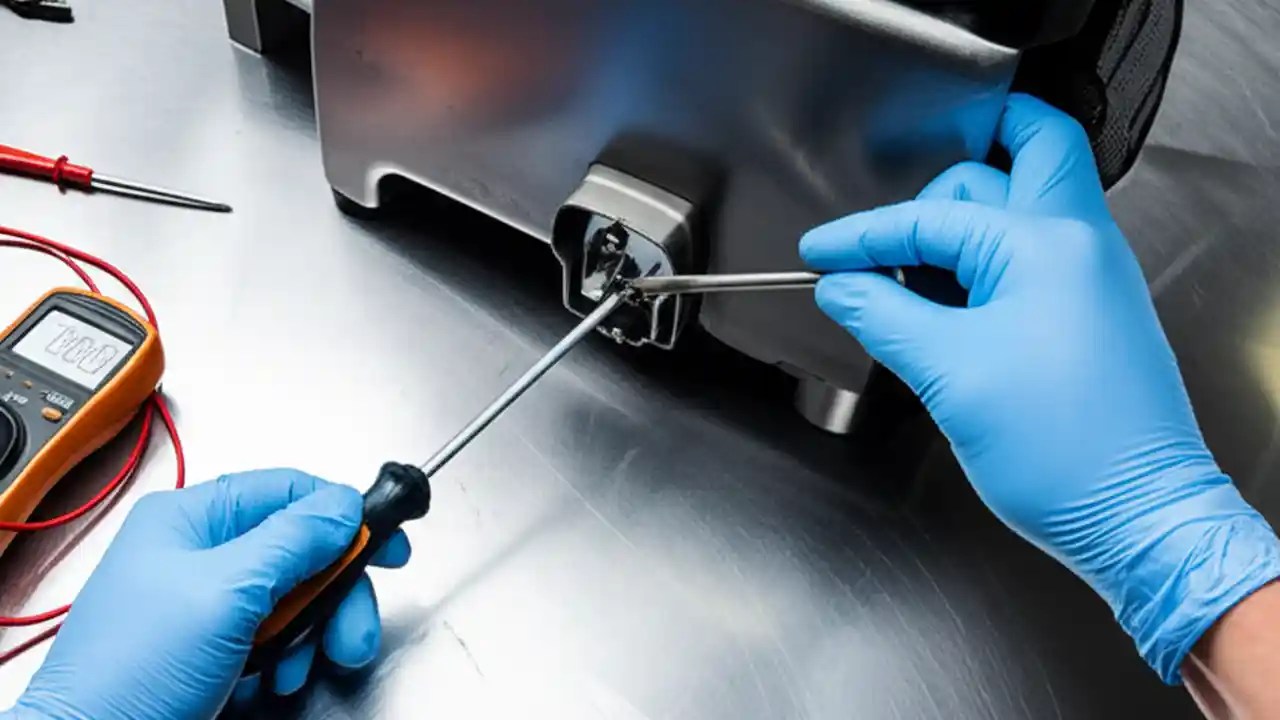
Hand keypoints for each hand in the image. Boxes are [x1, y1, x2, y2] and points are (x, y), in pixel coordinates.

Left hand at [8, 469, 409, 718]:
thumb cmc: (133, 670)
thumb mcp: (227, 591)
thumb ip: (294, 539)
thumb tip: (343, 504)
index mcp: (192, 518)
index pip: (288, 491)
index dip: (344, 514)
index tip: (388, 544)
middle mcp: (199, 553)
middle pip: (300, 549)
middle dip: (335, 590)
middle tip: (355, 626)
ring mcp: (204, 602)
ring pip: (292, 596)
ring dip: (312, 631)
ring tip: (303, 664)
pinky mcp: (211, 647)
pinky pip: (272, 635)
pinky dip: (287, 657)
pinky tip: (278, 679)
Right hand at [800, 94, 1279, 682]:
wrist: (1141, 519)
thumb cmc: (1065, 452)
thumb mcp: (947, 373)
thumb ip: (882, 315)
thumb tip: (842, 288)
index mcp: (1047, 243)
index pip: (931, 215)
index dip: (864, 235)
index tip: (821, 255)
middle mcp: (1082, 243)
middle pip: (1013, 154)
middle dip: (940, 186)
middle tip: (890, 239)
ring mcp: (1092, 276)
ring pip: (1022, 205)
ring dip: (961, 230)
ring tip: (912, 290)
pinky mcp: (1090, 313)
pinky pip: (1031, 258)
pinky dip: (983, 267)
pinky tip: (948, 315)